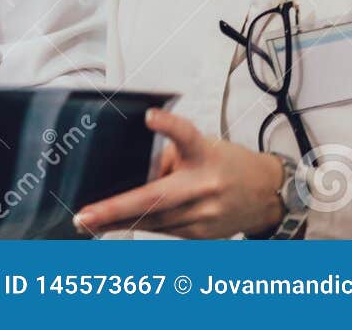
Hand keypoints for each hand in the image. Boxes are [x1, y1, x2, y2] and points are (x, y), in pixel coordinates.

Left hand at [75, 109, 284, 237]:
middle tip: (84, 216)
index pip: (187, 136)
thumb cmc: (225, 164)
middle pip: (157, 198)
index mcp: (204, 155)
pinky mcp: (201, 234)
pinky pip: (162, 229)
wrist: (266, 195)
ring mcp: (205, 215)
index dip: (169, 125)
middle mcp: (205, 186)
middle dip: (116, 210)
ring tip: (86, 223)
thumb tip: (127, 171)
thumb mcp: (200, 148)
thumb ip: (166, 157)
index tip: (150, 116)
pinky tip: (112, 225)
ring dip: (116, 223)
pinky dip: (136, 225)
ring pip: (153, 221)